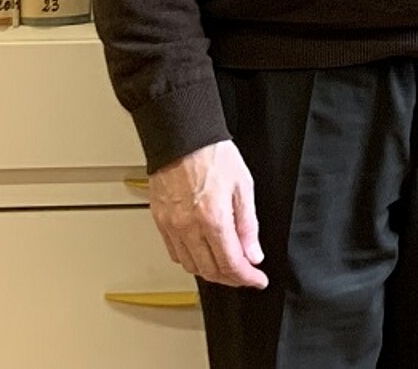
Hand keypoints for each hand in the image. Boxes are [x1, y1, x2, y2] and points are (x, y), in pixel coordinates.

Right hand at [149, 140, 268, 288]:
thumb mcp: (243, 185)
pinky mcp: (160, 222)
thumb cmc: (212, 154)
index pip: (231, 264)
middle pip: (210, 271)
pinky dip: (190, 260)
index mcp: (213, 218)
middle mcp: (189, 228)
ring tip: (226, 265)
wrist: (182, 138)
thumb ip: (248, 224)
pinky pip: (174, 253)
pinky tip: (202, 253)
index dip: (247, 277)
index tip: (257, 279)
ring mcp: (171, 227)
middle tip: (245, 274)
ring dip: (211, 272)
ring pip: (191, 267)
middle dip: (231, 278)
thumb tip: (253, 253)